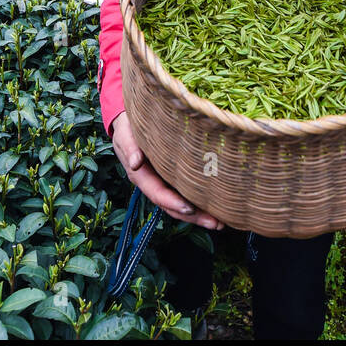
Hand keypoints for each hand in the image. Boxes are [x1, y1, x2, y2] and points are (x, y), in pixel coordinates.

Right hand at [111, 111, 224, 230]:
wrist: (129, 121)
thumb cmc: (128, 126)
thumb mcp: (125, 134)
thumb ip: (129, 147)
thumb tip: (135, 164)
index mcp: (141, 175)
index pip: (158, 194)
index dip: (173, 203)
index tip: (189, 209)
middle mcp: (153, 183)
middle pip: (173, 206)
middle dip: (193, 217)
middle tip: (215, 224)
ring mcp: (164, 182)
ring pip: (181, 204)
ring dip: (200, 215)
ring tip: (221, 222)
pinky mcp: (173, 177)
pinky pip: (186, 193)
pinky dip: (200, 202)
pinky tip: (217, 208)